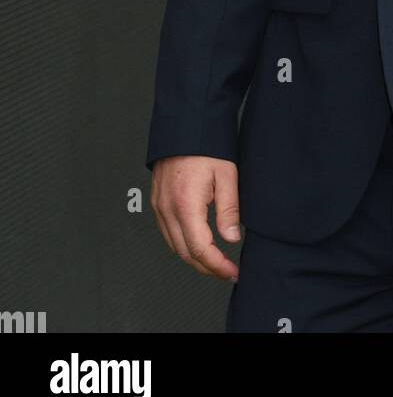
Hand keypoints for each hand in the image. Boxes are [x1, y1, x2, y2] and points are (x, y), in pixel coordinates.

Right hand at [150, 156, 240, 280]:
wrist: (184, 125)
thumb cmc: (206, 145)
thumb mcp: (227, 174)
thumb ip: (229, 209)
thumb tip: (232, 239)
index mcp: (186, 204)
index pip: (200, 249)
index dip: (217, 266)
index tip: (232, 272)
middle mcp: (167, 209)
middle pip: (184, 253)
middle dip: (206, 267)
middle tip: (226, 271)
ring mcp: (158, 206)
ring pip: (174, 245)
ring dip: (194, 258)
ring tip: (215, 262)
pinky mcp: (156, 201)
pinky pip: (167, 232)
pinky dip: (182, 244)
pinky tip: (196, 244)